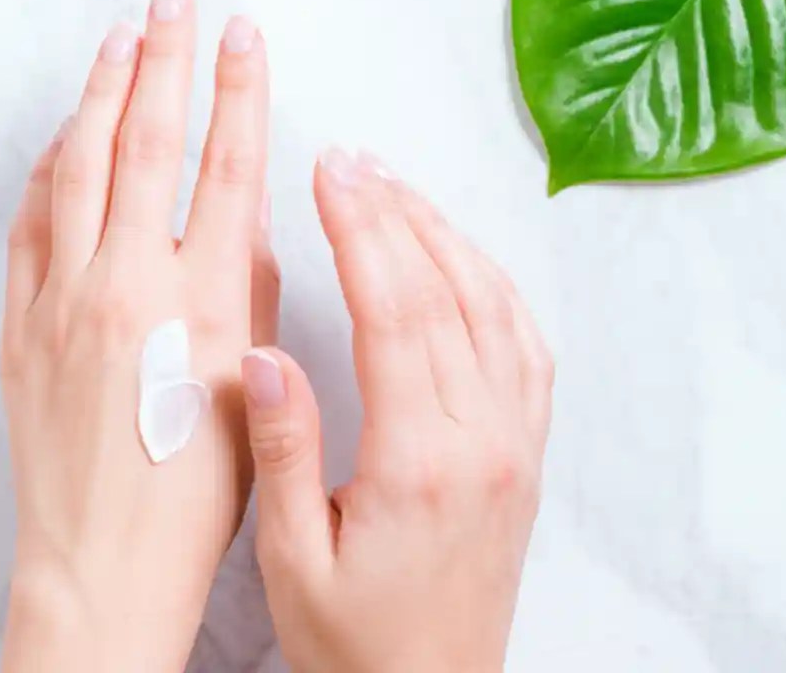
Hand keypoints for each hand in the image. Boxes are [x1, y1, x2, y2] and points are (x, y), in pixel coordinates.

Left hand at [0, 0, 275, 671]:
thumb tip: (239, 232)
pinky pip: (31, 223)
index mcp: (204, 305)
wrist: (104, 564)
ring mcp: (64, 300)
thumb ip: (250, 299)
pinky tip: (65, 137)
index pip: (226, 169)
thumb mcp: (253, 390)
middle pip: (146, 145)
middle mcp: (129, 287)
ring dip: (102, 94)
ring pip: (80, 168)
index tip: (244, 39)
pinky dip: (50, 169)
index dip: (239, 94)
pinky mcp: (22, 324)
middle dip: (164, 61)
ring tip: (120, 41)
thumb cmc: (194, 497)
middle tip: (173, 3)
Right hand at [240, 150, 553, 672]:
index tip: (330, 174)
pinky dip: (493, 286)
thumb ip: (283, 450)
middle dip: (395, 215)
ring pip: (495, 309)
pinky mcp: (526, 453)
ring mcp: (517, 445)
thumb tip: (260, 354)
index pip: (398, 315)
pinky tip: (461, 258)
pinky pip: (525, 347)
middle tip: (351, 161)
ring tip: (394, 189)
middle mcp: (486, 443)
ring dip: (445, 238)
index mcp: (423, 465)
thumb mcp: (294, 561)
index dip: (362, 232)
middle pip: (448, 295)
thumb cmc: (358, 643)